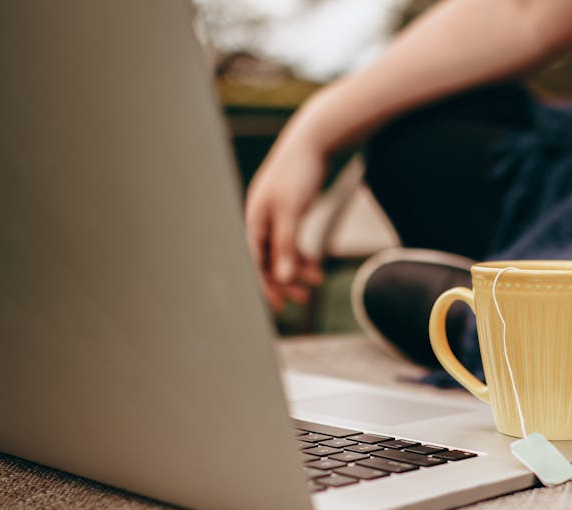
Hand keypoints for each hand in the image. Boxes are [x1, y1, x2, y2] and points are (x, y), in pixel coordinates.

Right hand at [244, 136, 326, 310]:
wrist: (314, 141)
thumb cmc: (298, 173)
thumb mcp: (292, 211)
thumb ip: (286, 245)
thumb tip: (281, 277)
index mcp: (255, 219)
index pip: (254, 260)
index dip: (264, 283)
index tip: (277, 305)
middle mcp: (262, 219)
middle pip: (267, 259)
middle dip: (282, 281)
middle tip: (301, 300)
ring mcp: (277, 216)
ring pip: (283, 252)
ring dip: (297, 270)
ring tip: (315, 283)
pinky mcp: (292, 212)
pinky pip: (294, 241)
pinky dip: (304, 255)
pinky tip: (317, 268)